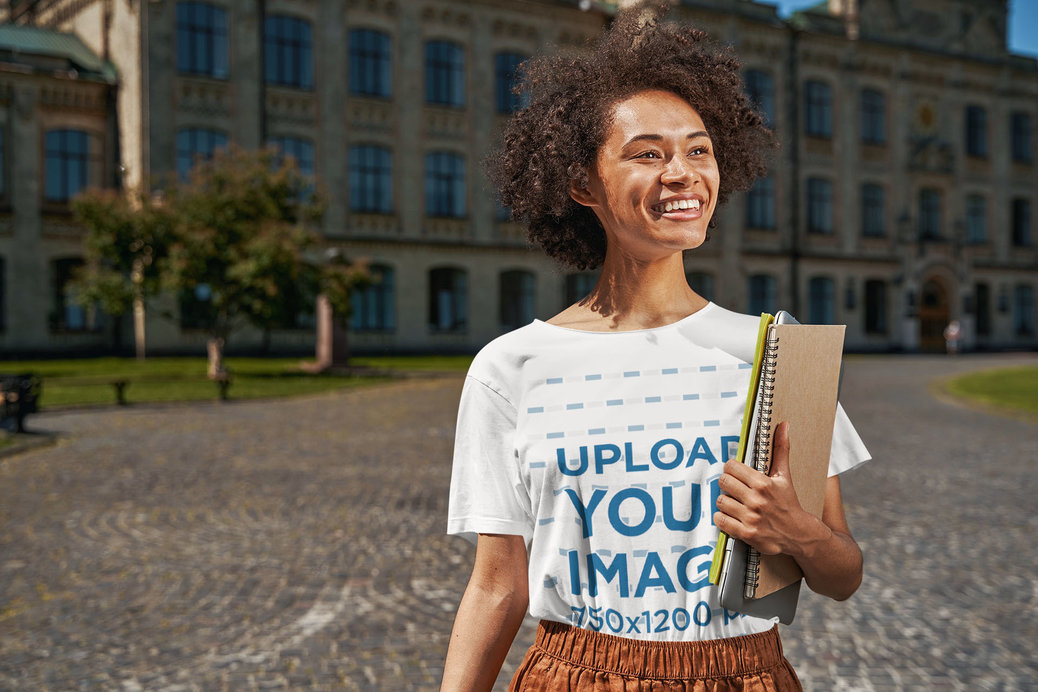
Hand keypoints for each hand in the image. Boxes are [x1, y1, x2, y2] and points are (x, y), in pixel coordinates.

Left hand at [713, 422, 816, 555]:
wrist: (798, 534)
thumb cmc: (789, 503)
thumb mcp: (785, 475)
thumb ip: (781, 449)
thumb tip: (783, 425)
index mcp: (763, 483)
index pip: (731, 467)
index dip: (731, 469)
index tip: (735, 473)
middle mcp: (756, 500)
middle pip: (723, 482)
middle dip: (727, 484)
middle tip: (733, 487)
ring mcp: (750, 518)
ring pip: (720, 501)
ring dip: (725, 501)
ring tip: (734, 502)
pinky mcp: (746, 533)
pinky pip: (721, 520)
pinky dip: (723, 518)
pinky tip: (732, 515)